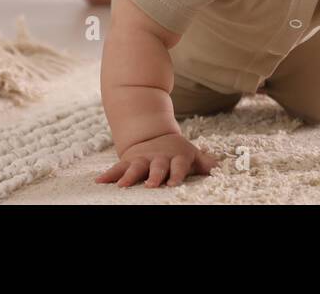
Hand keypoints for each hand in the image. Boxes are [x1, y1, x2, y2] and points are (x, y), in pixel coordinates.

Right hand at [96, 132, 219, 186]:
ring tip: (121, 186)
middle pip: (157, 167)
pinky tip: (99, 182)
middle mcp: (159, 158)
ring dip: (129, 176)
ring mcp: (142, 159)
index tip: (173, 183)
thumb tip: (220, 168)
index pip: (178, 166)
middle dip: (154, 176)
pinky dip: (108, 175)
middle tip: (150, 186)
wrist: (154, 134)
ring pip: (135, 167)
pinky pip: (117, 168)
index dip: (177, 174)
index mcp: (176, 158)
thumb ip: (206, 162)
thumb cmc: (177, 152)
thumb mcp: (192, 154)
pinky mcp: (128, 161)